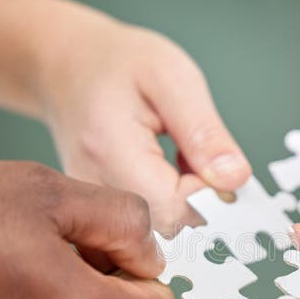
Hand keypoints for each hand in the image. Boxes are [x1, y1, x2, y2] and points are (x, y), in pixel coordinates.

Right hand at [39, 14, 251, 232]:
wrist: (64, 65)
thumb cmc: (117, 63)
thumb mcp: (172, 77)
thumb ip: (204, 132)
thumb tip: (235, 180)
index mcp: (110, 151)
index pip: (173, 211)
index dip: (207, 195)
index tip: (210, 161)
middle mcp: (93, 189)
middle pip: (166, 231)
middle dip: (198, 202)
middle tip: (191, 155)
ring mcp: (91, 208)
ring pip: (158, 235)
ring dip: (184, 204)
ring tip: (174, 159)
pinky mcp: (98, 214)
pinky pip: (146, 230)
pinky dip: (169, 206)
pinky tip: (164, 173)